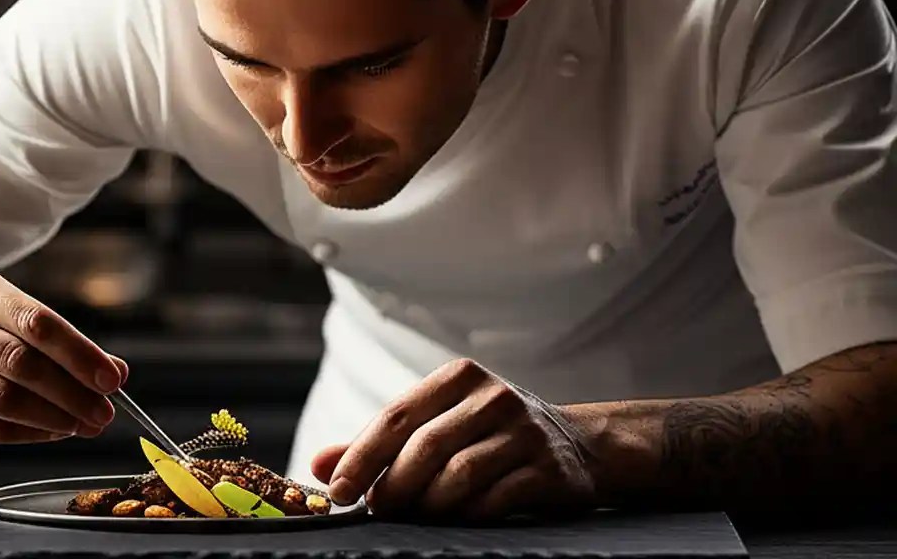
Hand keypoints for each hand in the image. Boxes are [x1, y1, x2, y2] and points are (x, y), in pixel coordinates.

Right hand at [0, 259, 126, 444]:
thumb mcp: (9, 318)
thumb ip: (61, 341)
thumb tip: (115, 371)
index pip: (34, 319)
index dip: (79, 353)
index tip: (113, 379)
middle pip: (19, 360)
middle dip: (72, 391)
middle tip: (104, 412)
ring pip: (2, 397)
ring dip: (53, 417)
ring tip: (83, 424)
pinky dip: (28, 434)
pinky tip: (53, 432)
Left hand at [311, 358, 597, 522]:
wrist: (580, 444)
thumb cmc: (488, 434)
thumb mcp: (438, 423)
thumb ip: (379, 444)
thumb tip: (318, 464)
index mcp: (459, 377)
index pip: (396, 415)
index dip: (361, 456)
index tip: (337, 490)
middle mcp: (494, 397)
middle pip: (425, 447)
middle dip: (391, 486)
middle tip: (375, 510)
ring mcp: (525, 432)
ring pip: (458, 475)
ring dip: (427, 505)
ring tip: (415, 516)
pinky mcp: (549, 470)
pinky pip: (495, 501)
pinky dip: (466, 516)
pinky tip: (456, 521)